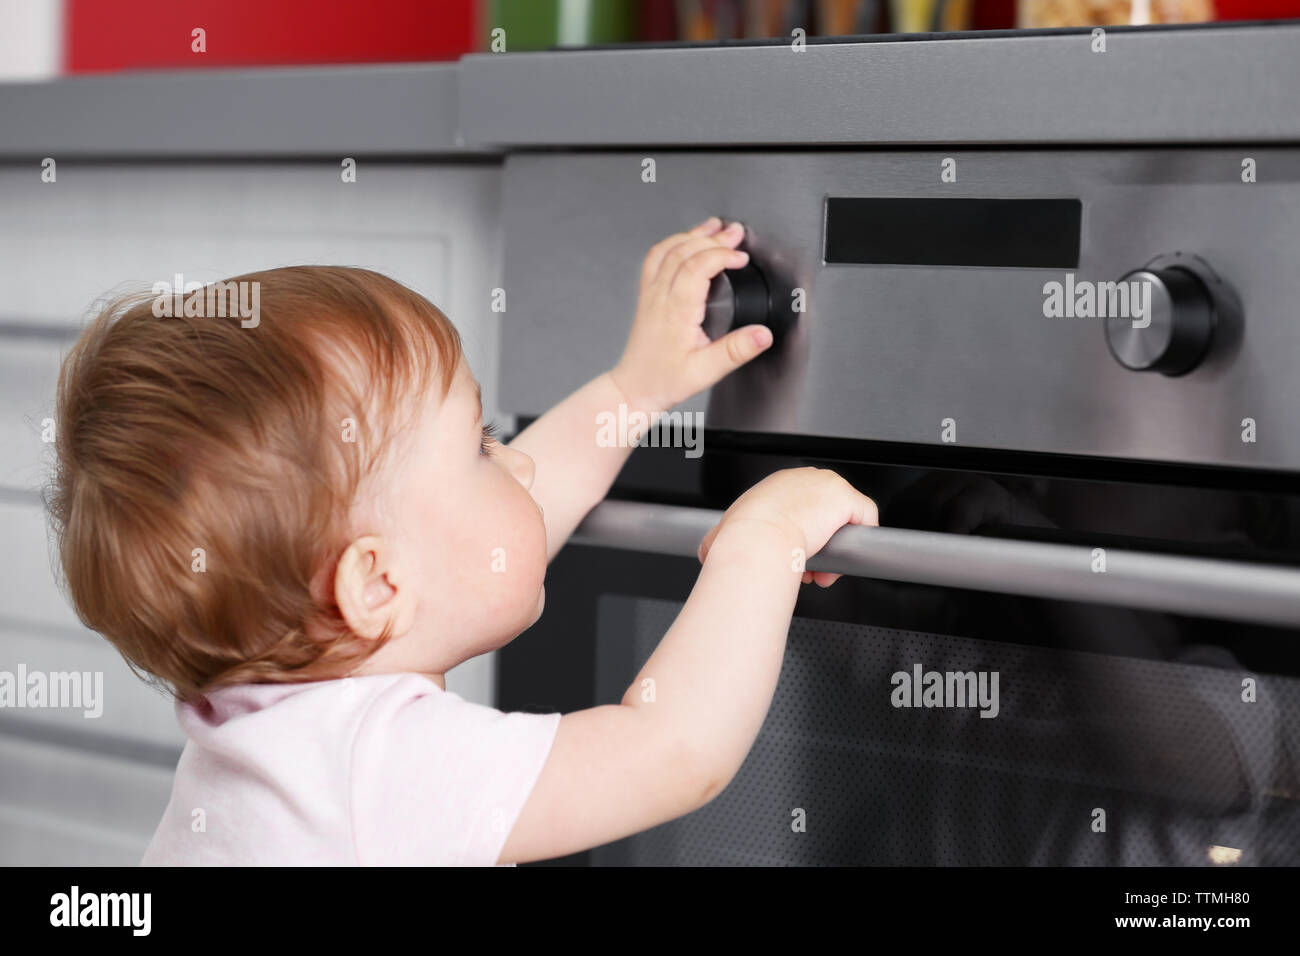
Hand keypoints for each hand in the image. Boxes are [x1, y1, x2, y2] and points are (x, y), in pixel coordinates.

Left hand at [610, 217, 773, 412]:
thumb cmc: (664, 381)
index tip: (740, 258)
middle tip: (735, 233)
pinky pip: (655, 258)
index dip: (721, 255)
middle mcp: (660, 297)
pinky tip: (687, 240)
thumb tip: (763, 335)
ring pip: (668, 250)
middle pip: (684, 251)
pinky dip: (674, 242)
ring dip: (693, 234)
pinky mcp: (647, 295)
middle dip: (712, 237)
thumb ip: (736, 351)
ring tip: (715, 227)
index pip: (697, 267)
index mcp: (676, 312)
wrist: (634, 389)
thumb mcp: (706, 372)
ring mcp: (651, 293)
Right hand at [696, 467, 878, 587]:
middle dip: (816, 546)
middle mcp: (804, 479)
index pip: (799, 508)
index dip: (797, 537)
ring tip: (819, 574)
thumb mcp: (722, 532)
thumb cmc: (740, 538)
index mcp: (777, 484)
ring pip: (842, 519)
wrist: (757, 540)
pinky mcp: (846, 498)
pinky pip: (865, 516)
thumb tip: (706, 551)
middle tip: (806, 571)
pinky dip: (860, 539)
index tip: (790, 557)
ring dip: (833, 551)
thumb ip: (720, 537)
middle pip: (823, 514)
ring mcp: (827, 486)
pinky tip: (843, 559)